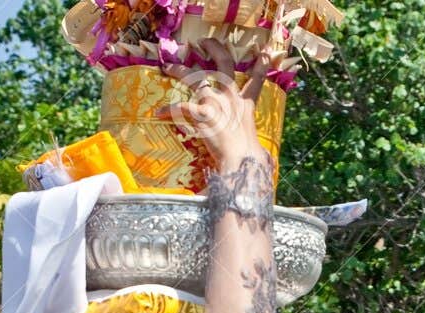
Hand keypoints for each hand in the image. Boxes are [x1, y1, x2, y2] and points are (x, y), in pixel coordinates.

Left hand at [160, 39, 270, 170]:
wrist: (241, 160)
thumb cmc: (249, 155)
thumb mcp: (256, 142)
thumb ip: (256, 145)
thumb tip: (265, 160)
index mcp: (246, 103)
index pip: (256, 79)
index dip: (260, 64)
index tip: (262, 52)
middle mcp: (231, 97)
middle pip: (224, 63)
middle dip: (214, 48)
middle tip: (204, 41)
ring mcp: (216, 102)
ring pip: (194, 77)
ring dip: (179, 71)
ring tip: (168, 67)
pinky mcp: (202, 114)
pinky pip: (181, 107)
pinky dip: (169, 109)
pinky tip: (159, 112)